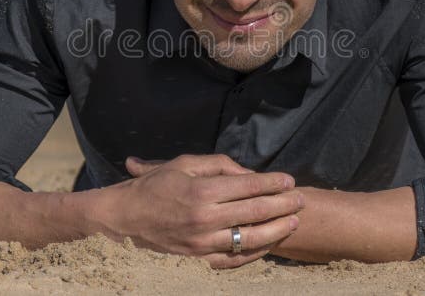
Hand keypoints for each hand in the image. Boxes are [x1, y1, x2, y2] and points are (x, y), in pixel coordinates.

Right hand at [101, 154, 303, 267]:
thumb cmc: (155, 186)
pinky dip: (254, 252)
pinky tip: (269, 243)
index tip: (289, 180)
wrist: (124, 218)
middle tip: (300, 199)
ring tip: (292, 222)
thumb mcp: (183, 163)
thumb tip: (249, 174)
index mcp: (201, 190)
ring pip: (249, 238)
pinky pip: (234, 260)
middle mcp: (204, 218)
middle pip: (254, 211)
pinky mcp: (198, 260)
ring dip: (275, 230)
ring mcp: (202, 243)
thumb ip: (218, 165)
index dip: (272, 183)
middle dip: (282, 205)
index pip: (248, 186)